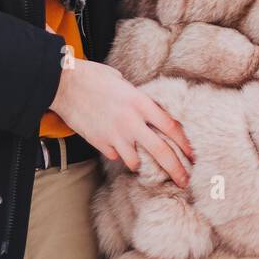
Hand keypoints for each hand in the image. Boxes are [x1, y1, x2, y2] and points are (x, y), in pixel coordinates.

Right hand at [48, 55, 193, 188]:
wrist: (65, 84)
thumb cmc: (94, 77)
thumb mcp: (123, 83)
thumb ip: (138, 100)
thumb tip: (149, 111)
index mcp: (141, 102)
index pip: (171, 127)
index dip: (186, 143)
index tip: (193, 155)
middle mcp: (131, 121)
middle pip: (161, 151)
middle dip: (176, 169)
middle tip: (185, 181)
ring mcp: (115, 134)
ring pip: (136, 161)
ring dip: (141, 163)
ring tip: (143, 163)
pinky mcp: (100, 143)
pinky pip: (115, 156)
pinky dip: (118, 154)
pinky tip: (115, 146)